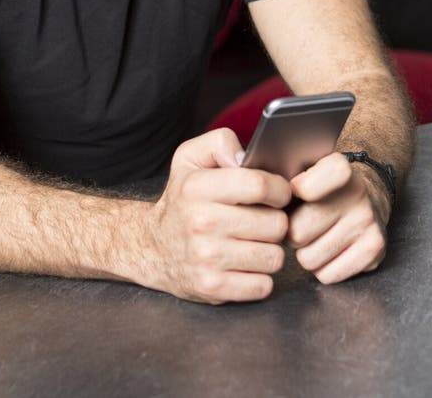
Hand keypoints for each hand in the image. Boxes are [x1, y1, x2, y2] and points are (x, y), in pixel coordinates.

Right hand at [145, 128, 291, 303]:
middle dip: (275, 221)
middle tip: (259, 220)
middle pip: (275, 224)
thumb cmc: (182, 199)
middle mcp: (201, 223)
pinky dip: (259, 277)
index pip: (259, 185)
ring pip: (273, 257)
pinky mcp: (213, 288)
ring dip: (269, 250)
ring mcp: (206, 259)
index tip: (277, 194)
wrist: (152, 247)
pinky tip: (244, 264)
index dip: (279, 189)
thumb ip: (220, 142)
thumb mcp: (190, 158)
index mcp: (197, 188)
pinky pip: (263, 286)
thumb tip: (244, 157)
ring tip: (251, 241)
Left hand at [287, 152, 389, 283]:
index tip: (291, 195)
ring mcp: (368, 222)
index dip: (291, 197)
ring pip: (309, 258)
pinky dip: (321, 268)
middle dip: (290, 233)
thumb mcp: (304, 170)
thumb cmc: (322, 187)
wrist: (369, 195)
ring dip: (304, 252)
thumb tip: (250, 192)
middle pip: (298, 232)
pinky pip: (327, 275)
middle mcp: (357, 194)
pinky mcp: (375, 250)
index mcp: (337, 168)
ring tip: (313, 236)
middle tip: (296, 223)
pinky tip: (328, 250)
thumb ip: (280, 179)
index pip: (306, 187)